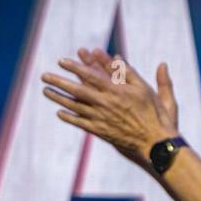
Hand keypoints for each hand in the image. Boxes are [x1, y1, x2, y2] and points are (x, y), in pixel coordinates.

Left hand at [40, 46, 179, 165]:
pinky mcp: (101, 132)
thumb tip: (119, 55)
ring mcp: (102, 118)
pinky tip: (59, 113)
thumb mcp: (148, 90)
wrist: (155, 144)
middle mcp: (106, 103)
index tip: (61, 61)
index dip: (75, 67)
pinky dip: (70, 117)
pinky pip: (82, 123)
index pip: (91, 75)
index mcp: (117, 90)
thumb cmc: (156, 116)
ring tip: (46, 90)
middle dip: (59, 81)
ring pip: (76, 106)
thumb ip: (134, 73)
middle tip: (44, 75)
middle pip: (78, 89)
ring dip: (59, 98)